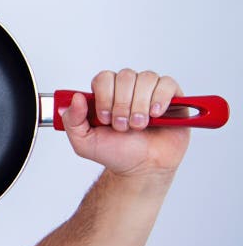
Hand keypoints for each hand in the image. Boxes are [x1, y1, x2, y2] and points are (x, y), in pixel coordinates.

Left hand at [60, 69, 190, 177]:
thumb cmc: (116, 153)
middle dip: (122, 104)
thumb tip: (76, 97)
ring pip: (145, 78)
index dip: (104, 96)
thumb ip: (72, 120)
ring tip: (139, 125)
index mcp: (107, 94)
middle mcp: (128, 89)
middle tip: (122, 126)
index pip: (104, 78)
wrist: (142, 169)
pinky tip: (155, 115)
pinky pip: (167, 83)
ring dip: (140, 104)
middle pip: (125, 76)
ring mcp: (150, 91)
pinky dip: (160, 98)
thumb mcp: (83, 141)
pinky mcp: (171, 97)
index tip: (104, 118)